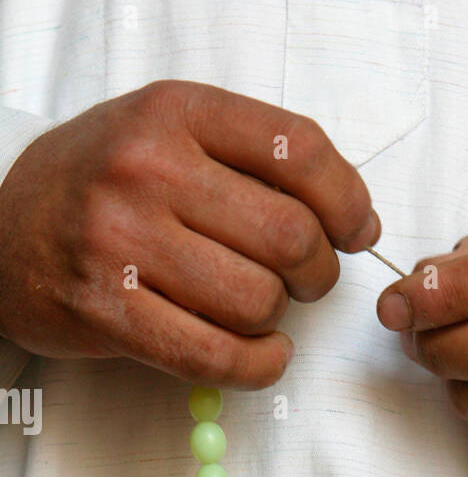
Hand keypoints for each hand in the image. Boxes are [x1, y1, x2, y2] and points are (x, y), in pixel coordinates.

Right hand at [0, 80, 379, 386]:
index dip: (349, 200)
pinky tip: (262, 353)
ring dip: (278, 319)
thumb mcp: (167, 133)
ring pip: (258, 301)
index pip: (299, 148)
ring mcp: (122, 241)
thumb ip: (255, 160)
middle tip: (304, 280)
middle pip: (290, 236)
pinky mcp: (109, 312)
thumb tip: (358, 220)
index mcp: (175, 111)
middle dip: (318, 271)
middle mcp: (147, 168)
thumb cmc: (100, 185)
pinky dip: (259, 365)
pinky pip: (217, 356)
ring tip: (259, 310)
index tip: (356, 230)